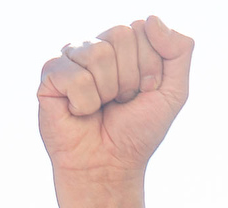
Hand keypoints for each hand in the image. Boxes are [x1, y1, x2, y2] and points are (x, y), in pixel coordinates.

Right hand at [39, 16, 193, 207]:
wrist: (109, 169)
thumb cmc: (136, 133)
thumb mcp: (173, 93)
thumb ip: (178, 51)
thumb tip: (150, 18)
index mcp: (123, 45)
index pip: (143, 29)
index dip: (149, 68)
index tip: (142, 94)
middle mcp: (95, 46)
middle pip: (121, 34)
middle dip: (130, 78)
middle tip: (120, 102)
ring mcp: (70, 59)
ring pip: (99, 54)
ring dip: (107, 91)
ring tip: (100, 108)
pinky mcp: (49, 77)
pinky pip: (75, 76)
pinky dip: (84, 103)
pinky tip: (79, 113)